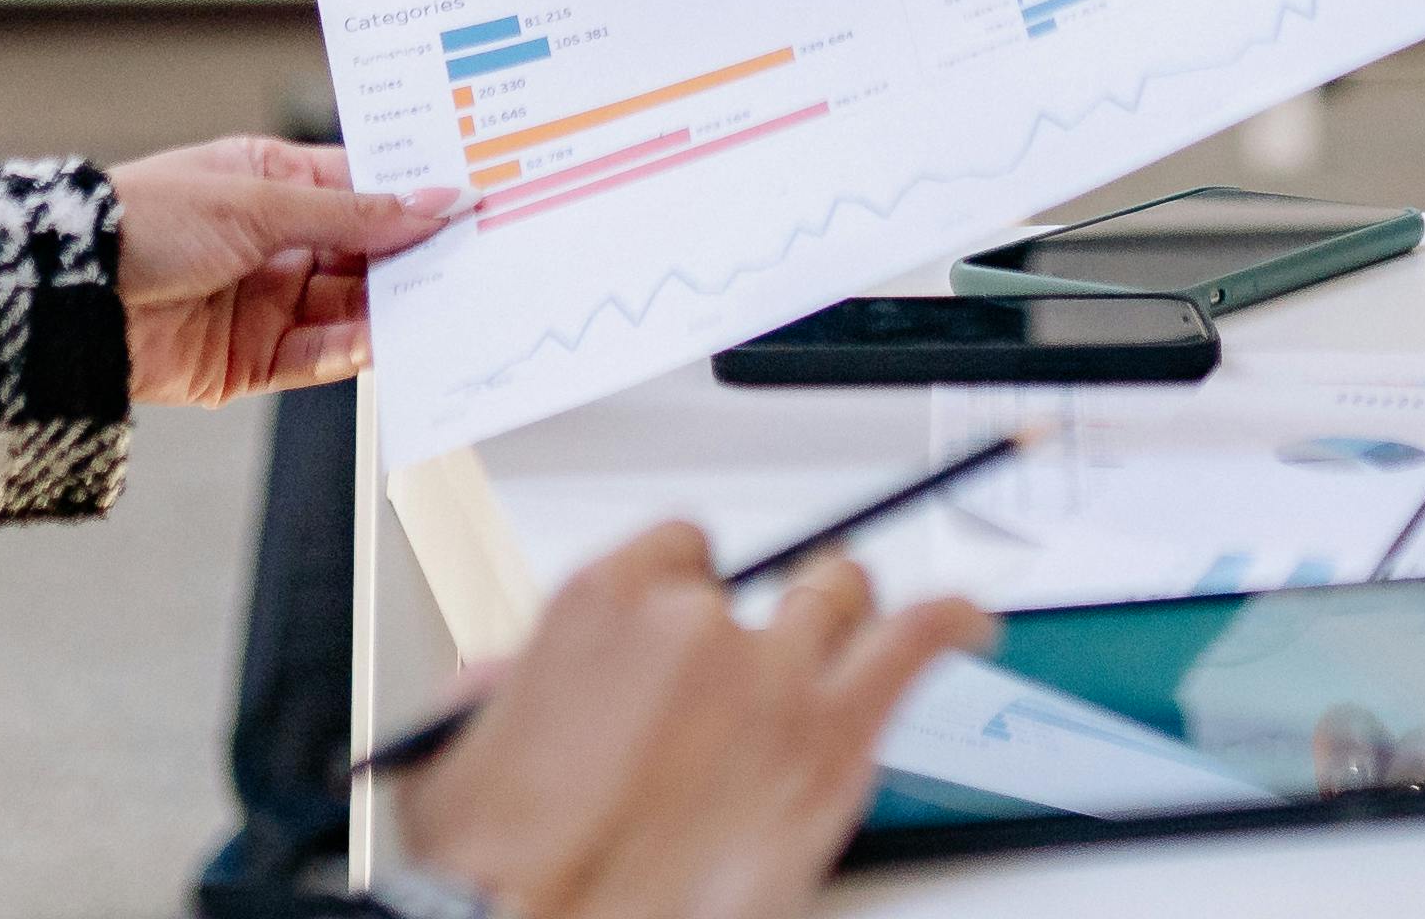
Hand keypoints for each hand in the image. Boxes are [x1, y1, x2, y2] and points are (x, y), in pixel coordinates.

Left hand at [106, 136, 451, 405]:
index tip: (469, 205)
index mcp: (272, 182)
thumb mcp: (257, 203)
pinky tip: (383, 343)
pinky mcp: (249, 361)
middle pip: (363, 254)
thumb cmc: (144, 222)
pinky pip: (316, 359)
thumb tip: (431, 201)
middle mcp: (273, 242)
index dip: (413, 199)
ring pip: (348, 309)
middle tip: (471, 262)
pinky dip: (351, 352)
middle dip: (412, 260)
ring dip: (390, 310)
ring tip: (438, 306)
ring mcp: (263, 303)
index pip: (361, 189)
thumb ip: (350, 212)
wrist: (69, 296)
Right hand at [396, 525, 988, 918]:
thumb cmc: (496, 871)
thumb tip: (507, 682)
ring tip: (865, 639)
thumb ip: (492, 692)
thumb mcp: (453, 757)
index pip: (680, 554)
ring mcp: (770, 673)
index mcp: (600, 606)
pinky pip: (915, 639)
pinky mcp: (827, 738)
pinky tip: (971, 622)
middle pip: (765, 579)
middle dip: (772, 610)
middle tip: (777, 654)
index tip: (699, 629)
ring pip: (842, 601)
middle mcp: (692, 621)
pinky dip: (952, 620)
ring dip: (849, 621)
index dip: (693, 597)